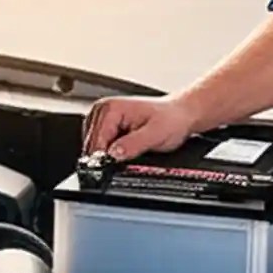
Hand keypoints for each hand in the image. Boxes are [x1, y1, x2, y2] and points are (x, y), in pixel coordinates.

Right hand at [82, 95, 202, 160]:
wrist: (180, 114)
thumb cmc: (171, 120)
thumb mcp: (155, 135)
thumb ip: (133, 145)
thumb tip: (114, 154)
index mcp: (110, 108)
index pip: (96, 142)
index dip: (106, 158)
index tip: (119, 164)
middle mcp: (103, 109)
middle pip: (92, 145)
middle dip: (108, 155)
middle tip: (131, 154)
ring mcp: (103, 117)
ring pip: (94, 147)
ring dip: (109, 153)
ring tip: (132, 147)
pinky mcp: (106, 125)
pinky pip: (100, 145)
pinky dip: (111, 151)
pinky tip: (126, 147)